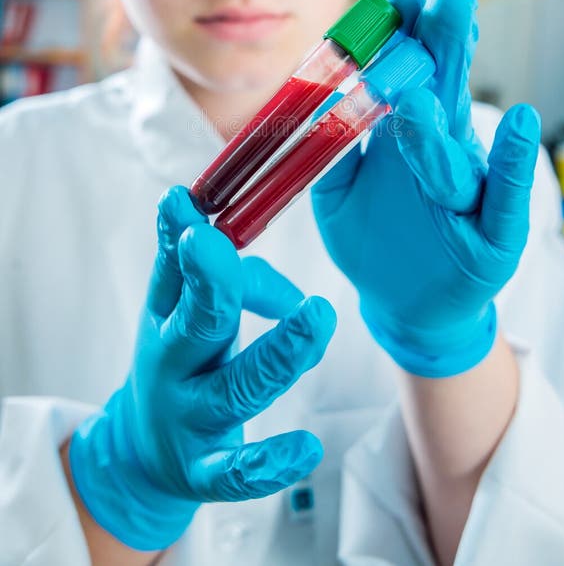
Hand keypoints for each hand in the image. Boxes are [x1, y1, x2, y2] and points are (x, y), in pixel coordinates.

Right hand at [69, 185, 335, 550]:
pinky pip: (237, 471)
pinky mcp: (207, 470)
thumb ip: (180, 261)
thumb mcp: (166, 311)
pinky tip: (308, 447)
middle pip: (200, 323)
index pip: (178, 275)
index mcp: (167, 320)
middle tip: (225, 247)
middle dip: (215, 285)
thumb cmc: (173, 361)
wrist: (141, 455)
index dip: (185, 242)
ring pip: (237, 387)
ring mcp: (191, 419)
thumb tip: (181, 198)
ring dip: (279, 352)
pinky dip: (269, 462)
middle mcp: (175, 367)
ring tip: (317, 316)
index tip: (188, 207)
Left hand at [311, 0, 539, 377]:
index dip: (403, 36)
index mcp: (405, 137)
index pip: (408, 76)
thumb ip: (327, 152)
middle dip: (442, 41)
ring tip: (441, 62)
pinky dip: (510, 159)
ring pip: (459, 140)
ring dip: (451, 99)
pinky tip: (517, 119)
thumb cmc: (375, 243)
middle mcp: (442, 152)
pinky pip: (502, 193)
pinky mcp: (492, 234)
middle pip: (444, 90)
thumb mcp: (337, 197)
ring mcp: (469, 189)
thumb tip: (306, 105)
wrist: (405, 307)